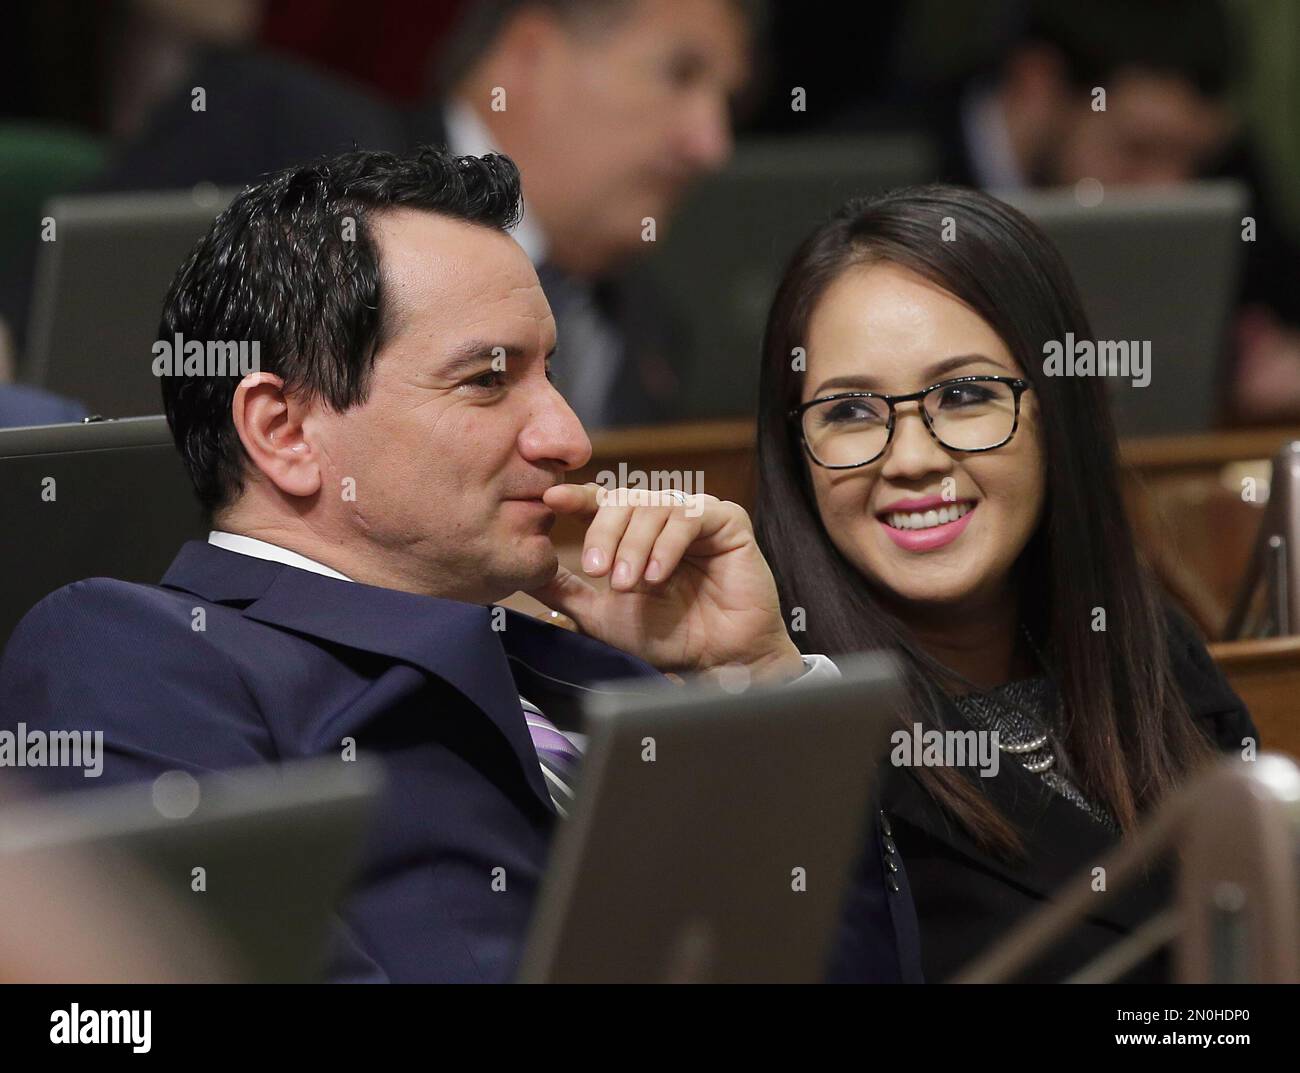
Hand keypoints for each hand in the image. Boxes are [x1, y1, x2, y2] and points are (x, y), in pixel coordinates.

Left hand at [524, 483, 803, 683]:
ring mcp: (697, 516)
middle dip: (604, 535)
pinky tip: (658, 574)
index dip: (577, 497)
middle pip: (624, 501)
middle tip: (597, 572)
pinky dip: (667, 544)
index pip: (602, 502)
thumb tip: (526, 571)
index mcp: (635, 531)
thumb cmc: (667, 638)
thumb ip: (566, 591)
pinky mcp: (728, 521)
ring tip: (628, 583)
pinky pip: (690, 517)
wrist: (719, 661)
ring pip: (653, 507)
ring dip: (634, 546)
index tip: (551, 501)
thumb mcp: (603, 614)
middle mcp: (664, 517)